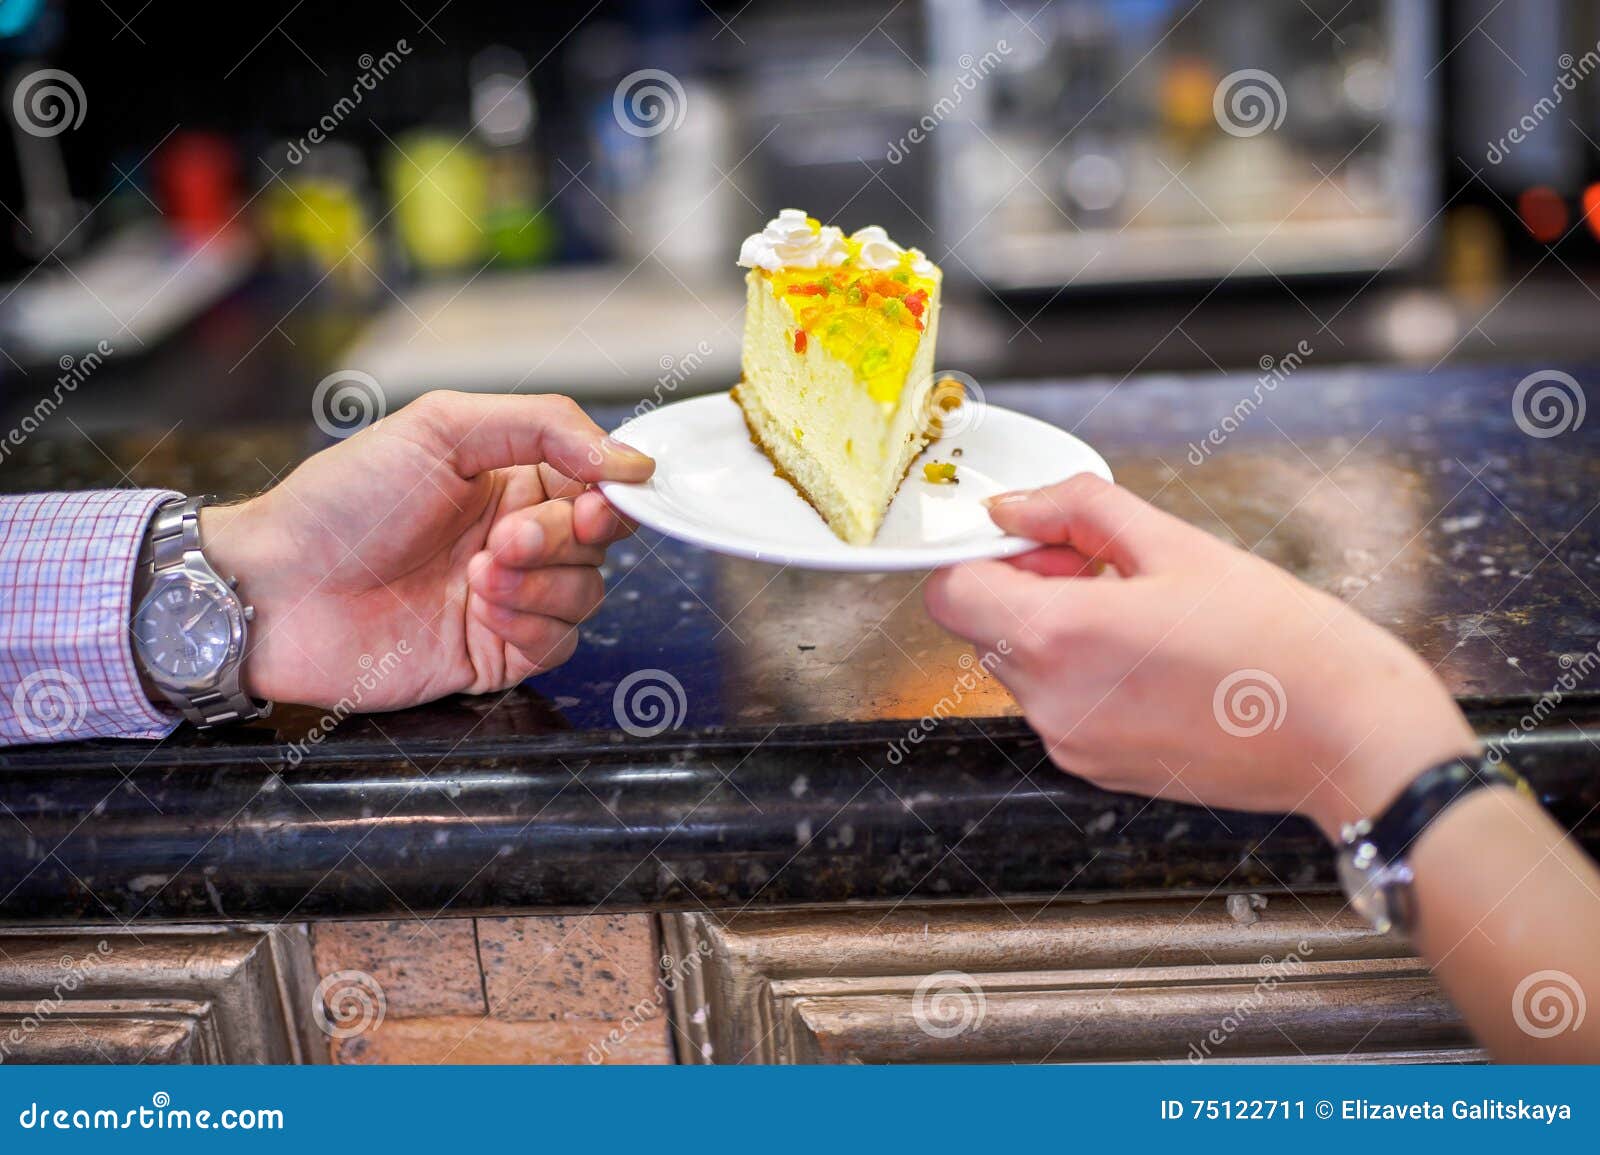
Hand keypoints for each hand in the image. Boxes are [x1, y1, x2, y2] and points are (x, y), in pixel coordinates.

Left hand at [199, 391, 653, 712]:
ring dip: (541, 585)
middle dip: (563, 539)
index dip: (613, 491)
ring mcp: (508, 598)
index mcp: (510, 477)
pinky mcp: (495, 654)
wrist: (276, 591)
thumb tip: (626, 458)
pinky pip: (556, 645)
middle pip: (600, 541)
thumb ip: (544, 426)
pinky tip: (479, 610)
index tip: (605, 497)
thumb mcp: (441, 426)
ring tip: (479, 575)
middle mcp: (516, 536)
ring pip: (587, 594)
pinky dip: (529, 625)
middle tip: (507, 538)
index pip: (598, 481)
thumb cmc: (341, 503)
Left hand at [924, 473, 1477, 837]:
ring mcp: (1071, 744)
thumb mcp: (1176, 544)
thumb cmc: (1279, 642)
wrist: (1346, 738)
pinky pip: (1059, 705)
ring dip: (1057, 630)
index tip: (1039, 542)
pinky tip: (1154, 659)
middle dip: (1027, 586)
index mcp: (1058, 637)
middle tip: (1105, 569)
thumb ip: (1077, 512)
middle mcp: (1050, 702)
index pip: (950, 591)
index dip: (985, 555)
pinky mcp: (1097, 769)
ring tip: (1143, 615)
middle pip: (984, 627)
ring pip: (1021, 665)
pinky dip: (1084, 674)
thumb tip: (1014, 507)